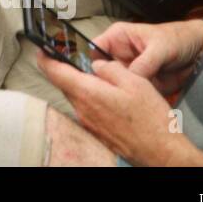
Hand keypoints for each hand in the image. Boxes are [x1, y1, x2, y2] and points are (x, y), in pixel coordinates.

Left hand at [37, 52, 191, 165]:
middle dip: (67, 70)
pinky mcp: (96, 132)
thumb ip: (109, 68)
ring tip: (100, 78)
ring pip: (77, 97)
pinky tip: (108, 97)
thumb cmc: (151, 119)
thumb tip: (96, 64)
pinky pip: (87, 109)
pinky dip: (91, 99)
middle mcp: (82, 109)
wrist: (161, 152)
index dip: (45, 58)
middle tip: (74, 58)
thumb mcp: (134, 81)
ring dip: (82, 85)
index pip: (55, 72)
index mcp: (87, 93)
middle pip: (65, 84)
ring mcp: (88, 123)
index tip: (41, 49)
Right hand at [91, 20, 202, 93]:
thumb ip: (144, 63)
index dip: (90, 63)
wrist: (200, 53)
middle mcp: (119, 55)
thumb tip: (128, 79)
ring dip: (118, 94)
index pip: (94, 49)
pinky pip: (130, 95)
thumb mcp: (160, 47)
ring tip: (125, 102)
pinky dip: (132, 101)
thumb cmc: (178, 39)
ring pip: (114, 85)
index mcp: (117, 38)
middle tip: (109, 95)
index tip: (93, 79)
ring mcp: (129, 71)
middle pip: (101, 71)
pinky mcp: (139, 85)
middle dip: (103, 83)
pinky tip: (135, 106)